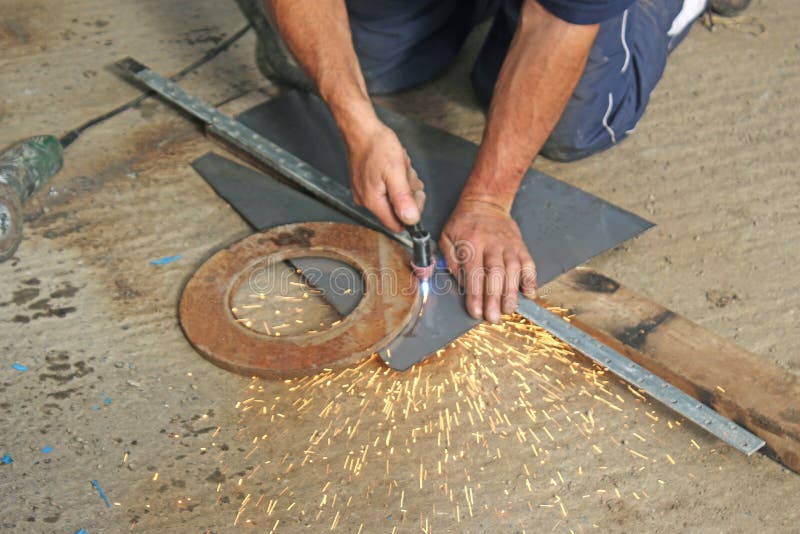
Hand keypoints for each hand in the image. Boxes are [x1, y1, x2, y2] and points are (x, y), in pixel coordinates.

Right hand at [346, 123, 424, 232]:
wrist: (361, 130)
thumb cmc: (376, 146)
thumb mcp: (396, 171)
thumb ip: (403, 198)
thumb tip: (411, 220)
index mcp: (374, 201)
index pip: (397, 225)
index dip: (410, 213)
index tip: (413, 194)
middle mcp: (366, 201)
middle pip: (397, 211)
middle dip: (408, 193)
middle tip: (407, 175)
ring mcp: (365, 192)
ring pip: (394, 198)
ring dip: (403, 183)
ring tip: (399, 166)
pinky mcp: (366, 184)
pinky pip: (387, 188)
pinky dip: (394, 178)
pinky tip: (393, 166)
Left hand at [441, 198, 536, 322]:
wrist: (485, 202)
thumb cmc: (463, 223)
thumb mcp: (447, 238)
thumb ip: (451, 261)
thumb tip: (461, 284)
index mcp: (471, 243)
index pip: (474, 273)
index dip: (475, 295)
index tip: (476, 312)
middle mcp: (492, 244)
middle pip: (495, 274)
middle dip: (495, 298)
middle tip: (494, 317)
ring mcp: (508, 245)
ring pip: (513, 270)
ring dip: (512, 292)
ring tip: (509, 309)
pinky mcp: (520, 245)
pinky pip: (528, 263)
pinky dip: (531, 278)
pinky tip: (529, 292)